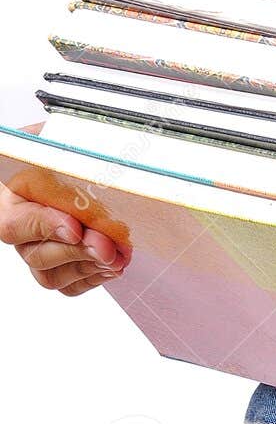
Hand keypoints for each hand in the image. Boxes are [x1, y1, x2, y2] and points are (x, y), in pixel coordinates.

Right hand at [0, 122, 130, 295]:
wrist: (71, 164)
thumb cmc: (57, 150)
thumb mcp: (52, 138)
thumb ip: (57, 144)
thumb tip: (82, 146)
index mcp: (10, 200)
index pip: (15, 223)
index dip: (45, 226)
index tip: (74, 226)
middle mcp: (20, 231)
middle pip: (37, 254)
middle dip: (77, 251)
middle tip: (106, 245)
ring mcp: (37, 251)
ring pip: (52, 275)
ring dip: (88, 267)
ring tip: (117, 256)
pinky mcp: (58, 267)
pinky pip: (70, 285)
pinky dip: (94, 277)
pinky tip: (113, 265)